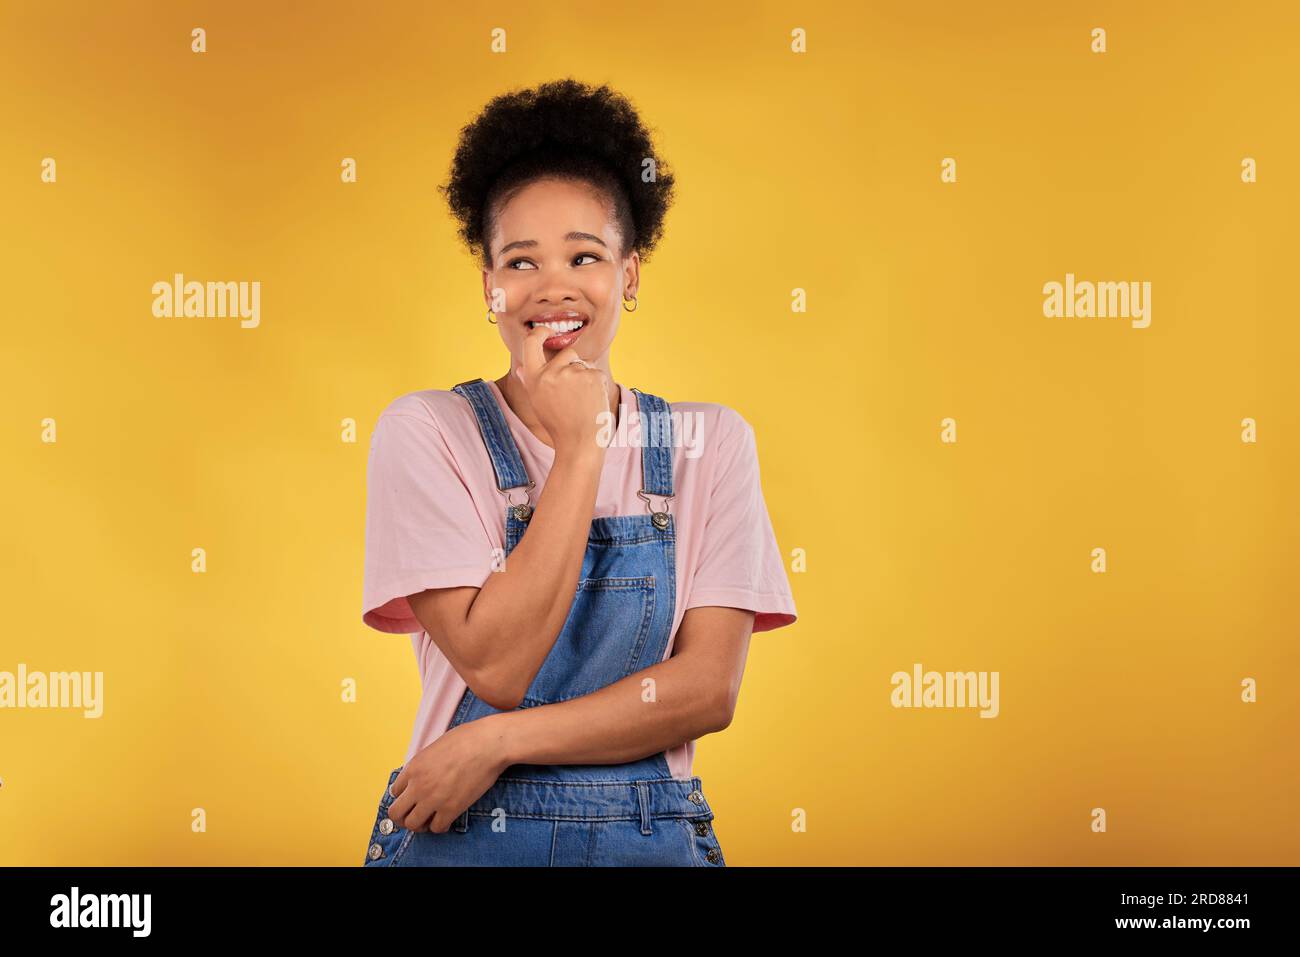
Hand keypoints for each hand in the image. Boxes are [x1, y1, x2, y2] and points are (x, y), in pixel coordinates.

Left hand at [385, 715, 511, 833]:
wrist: (488, 744)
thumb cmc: (466, 738)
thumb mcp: (435, 747)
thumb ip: (423, 764)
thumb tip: (422, 775)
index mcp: (413, 768)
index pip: (394, 792)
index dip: (404, 796)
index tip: (413, 797)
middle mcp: (418, 786)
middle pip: (395, 813)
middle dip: (403, 816)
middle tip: (414, 814)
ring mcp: (433, 799)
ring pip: (412, 825)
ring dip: (420, 824)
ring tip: (430, 818)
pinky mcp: (452, 809)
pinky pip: (436, 828)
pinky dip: (440, 826)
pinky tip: (446, 818)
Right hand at [516, 323, 611, 459]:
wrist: (579, 443)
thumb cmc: (559, 425)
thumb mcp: (538, 403)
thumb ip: (530, 382)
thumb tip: (521, 368)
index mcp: (534, 378)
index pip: (530, 342)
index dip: (540, 332)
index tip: (548, 330)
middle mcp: (551, 373)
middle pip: (567, 352)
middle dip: (574, 364)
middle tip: (575, 391)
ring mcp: (572, 373)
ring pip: (583, 363)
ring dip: (586, 376)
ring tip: (583, 400)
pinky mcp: (591, 376)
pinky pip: (596, 372)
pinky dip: (597, 384)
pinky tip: (592, 401)